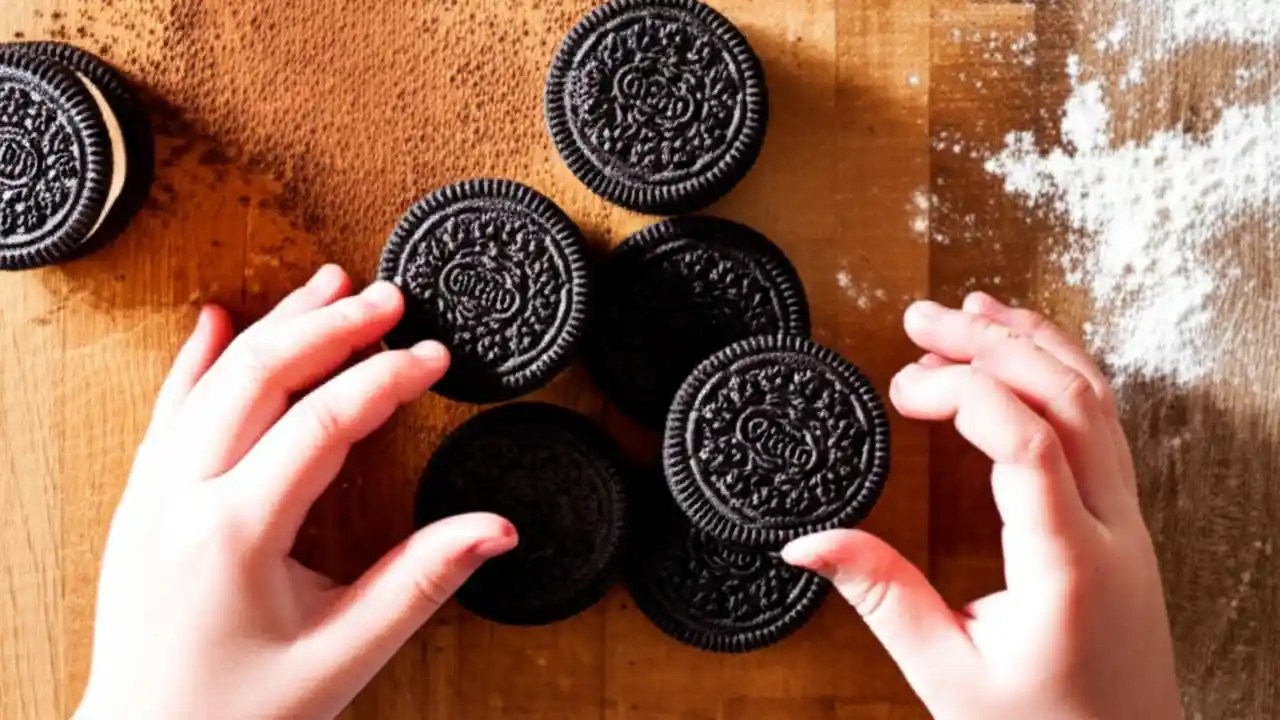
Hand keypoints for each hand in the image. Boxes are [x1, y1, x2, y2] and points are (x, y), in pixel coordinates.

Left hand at [76, 265, 516, 718]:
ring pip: (211, 380)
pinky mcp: (142, 502)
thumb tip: (495, 530)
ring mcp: (152, 495)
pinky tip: (214, 323)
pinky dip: (195, 360)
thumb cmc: (236, 714)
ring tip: (327, 286)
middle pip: (259, 375)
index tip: (434, 356)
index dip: (386, 378)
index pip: (323, 423)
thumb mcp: (344, 656)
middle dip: (331, 327)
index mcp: (234, 532)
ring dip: (273, 326)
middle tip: (389, 297)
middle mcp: (182, 498)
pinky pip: (167, 410)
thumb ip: (422, 582)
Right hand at [782, 293, 1181, 718]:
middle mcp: (1114, 532)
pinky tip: (1023, 360)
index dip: (962, 390)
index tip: (902, 386)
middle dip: (992, 343)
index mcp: (1069, 566)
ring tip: (971, 313)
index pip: (1027, 439)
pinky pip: (1104, 427)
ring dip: (1032, 346)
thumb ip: (879, 596)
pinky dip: (1062, 377)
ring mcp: (1129, 523)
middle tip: (921, 319)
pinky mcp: (1124, 525)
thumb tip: (807, 543)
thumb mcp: (945, 674)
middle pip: (1069, 397)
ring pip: (1098, 401)